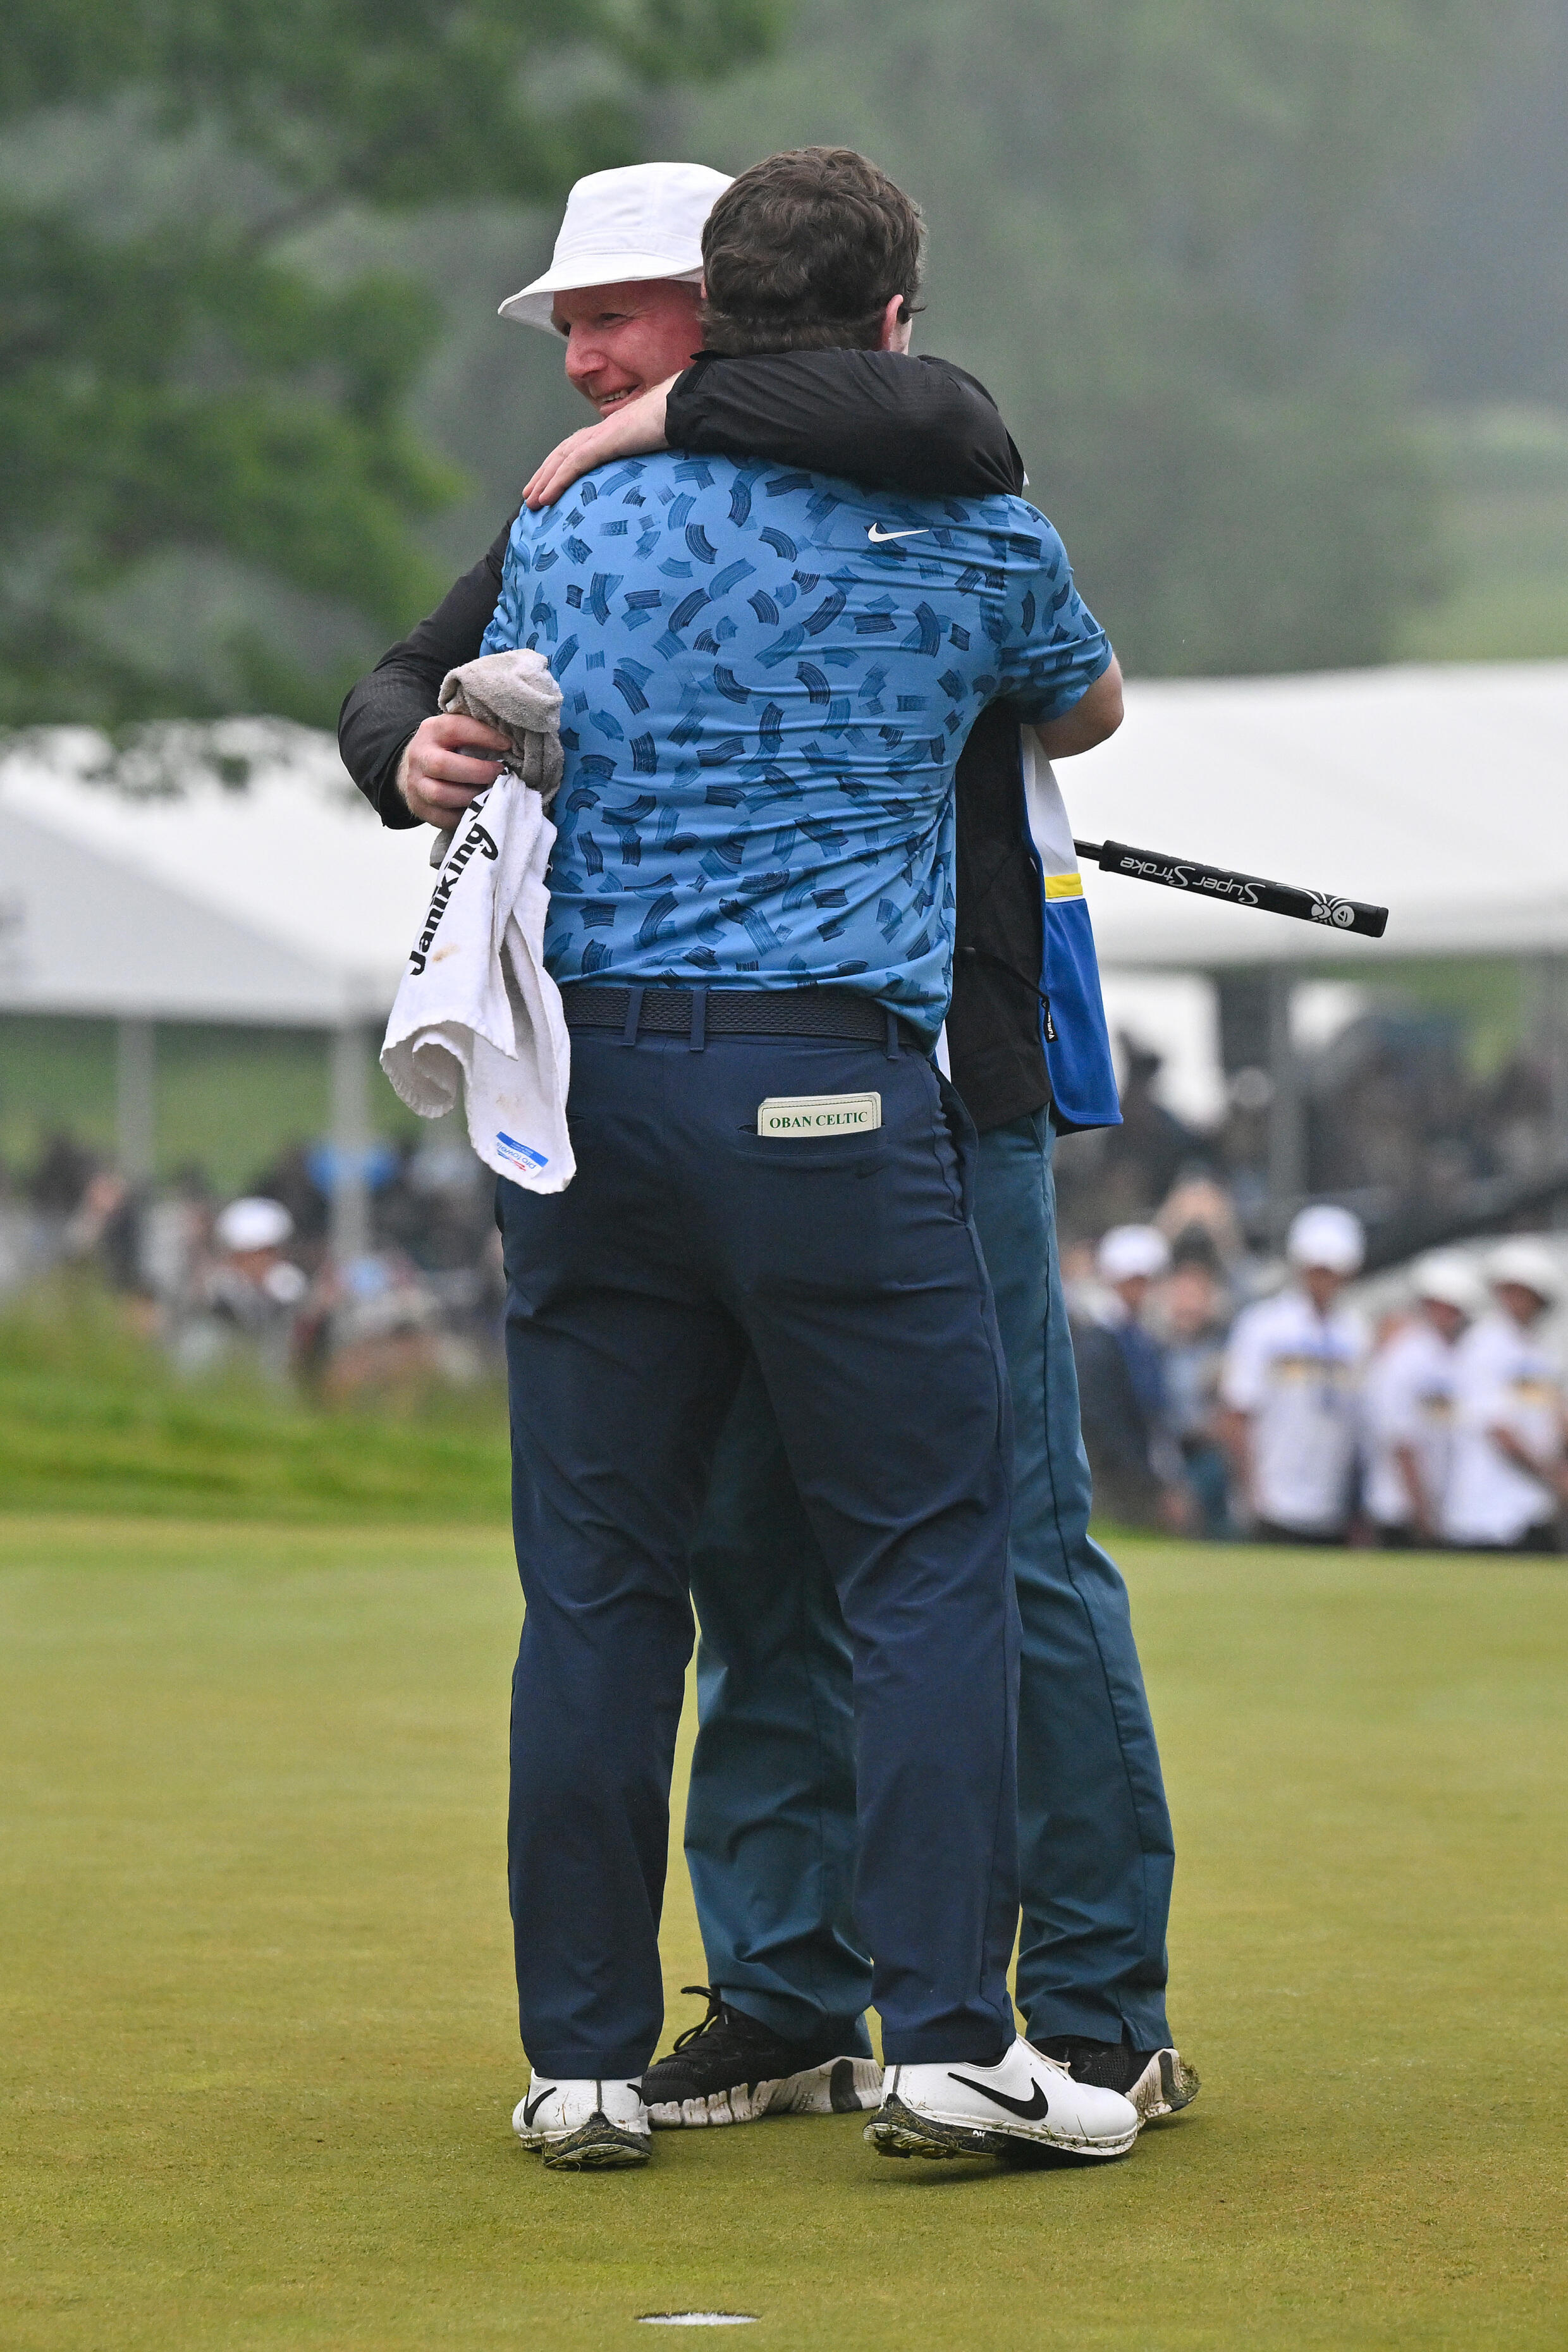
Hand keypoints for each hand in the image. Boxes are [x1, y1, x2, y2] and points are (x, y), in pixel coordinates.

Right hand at [396, 713, 509, 826]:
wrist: (419, 768)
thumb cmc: (450, 748)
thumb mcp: (459, 732)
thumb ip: (479, 733)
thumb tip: (509, 743)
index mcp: (431, 730)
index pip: (455, 729)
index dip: (483, 736)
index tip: (507, 745)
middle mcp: (419, 756)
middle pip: (442, 766)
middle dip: (477, 772)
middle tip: (500, 774)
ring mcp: (416, 784)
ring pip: (441, 795)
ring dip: (471, 796)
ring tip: (490, 792)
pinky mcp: (420, 808)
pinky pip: (443, 818)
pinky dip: (465, 816)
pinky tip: (479, 808)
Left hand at [522, 379, 674, 509]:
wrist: (684, 407)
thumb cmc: (676, 424)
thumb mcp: (656, 445)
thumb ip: (645, 456)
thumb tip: (650, 477)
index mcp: (611, 431)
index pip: (578, 449)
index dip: (560, 466)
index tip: (550, 483)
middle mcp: (601, 431)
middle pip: (562, 454)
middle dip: (544, 475)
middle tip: (530, 496)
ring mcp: (602, 435)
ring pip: (562, 460)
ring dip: (544, 481)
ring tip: (531, 501)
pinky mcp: (605, 442)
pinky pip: (574, 464)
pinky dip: (557, 481)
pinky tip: (545, 497)